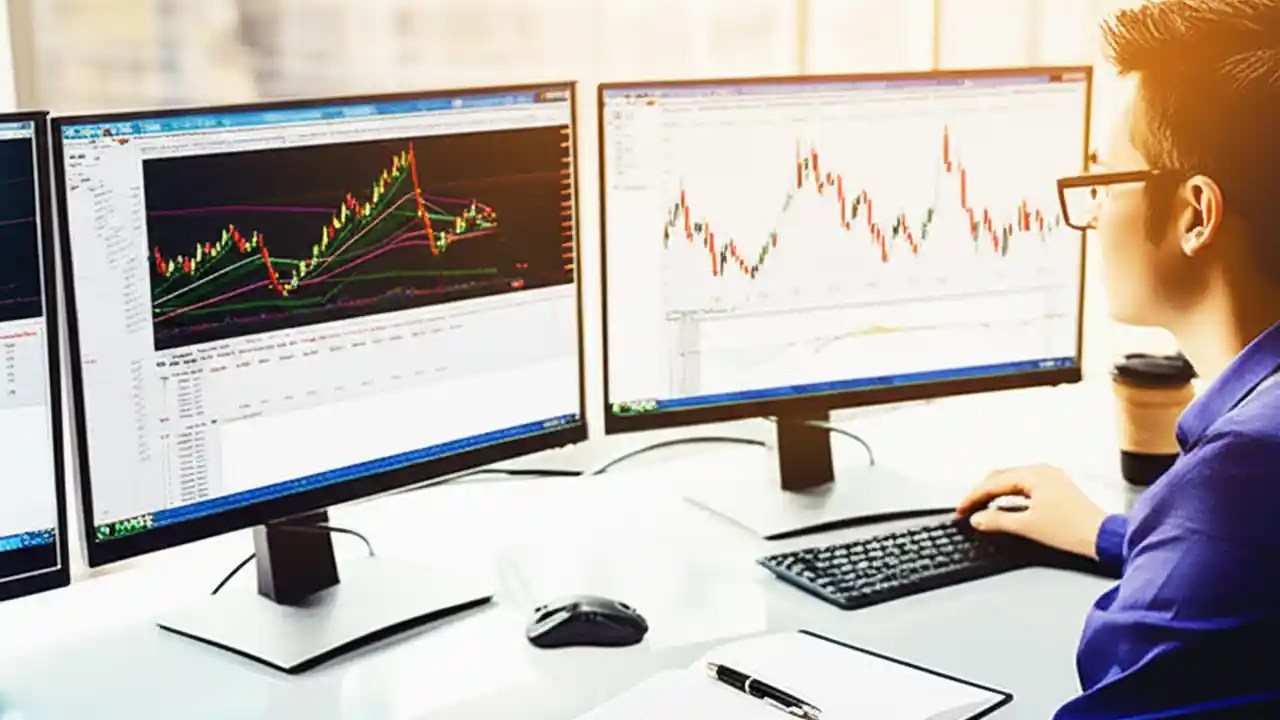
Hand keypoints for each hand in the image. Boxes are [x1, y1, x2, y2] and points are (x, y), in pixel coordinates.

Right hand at [956, 464, 1107, 558]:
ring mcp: (1051, 478)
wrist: (1103, 537)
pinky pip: (1025, 486)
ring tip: (983, 508)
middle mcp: (1042, 471)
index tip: (961, 509)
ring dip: (996, 493)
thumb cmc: (1072, 529)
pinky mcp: (1057, 488)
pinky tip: (1005, 506)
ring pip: (1013, 480)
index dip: (974, 496)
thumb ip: (997, 521)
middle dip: (982, 491)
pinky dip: (1010, 495)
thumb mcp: (1027, 526)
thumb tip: (977, 518)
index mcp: (1034, 474)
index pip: (994, 483)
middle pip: (1002, 476)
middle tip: (969, 507)